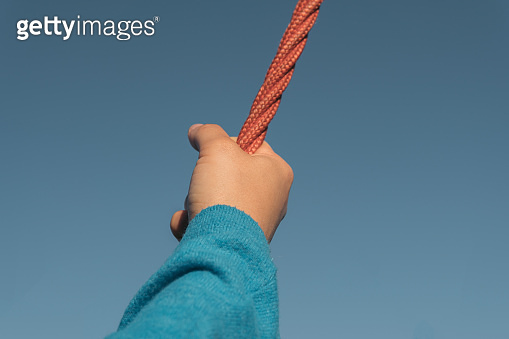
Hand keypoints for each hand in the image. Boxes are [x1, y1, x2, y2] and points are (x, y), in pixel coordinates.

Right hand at [170, 124, 293, 242]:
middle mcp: (273, 197)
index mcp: (278, 171)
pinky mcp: (237, 241)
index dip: (227, 144)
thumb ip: (208, 133)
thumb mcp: (217, 149)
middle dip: (206, 178)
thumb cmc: (227, 194)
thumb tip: (197, 130)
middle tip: (205, 183)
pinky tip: (192, 227)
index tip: (214, 150)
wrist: (221, 248)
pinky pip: (210, 222)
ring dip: (196, 201)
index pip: (251, 144)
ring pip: (215, 197)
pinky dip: (195, 222)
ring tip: (200, 210)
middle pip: (228, 173)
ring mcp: (256, 221)